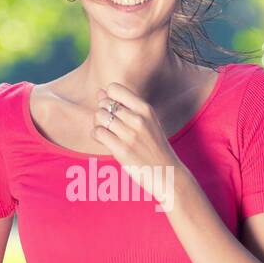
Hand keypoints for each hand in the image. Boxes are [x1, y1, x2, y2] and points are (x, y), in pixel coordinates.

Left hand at [92, 83, 182, 207]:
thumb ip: (124, 107)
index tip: (114, 109)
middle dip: (102, 112)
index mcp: (145, 109)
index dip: (109, 97)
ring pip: (99, 116)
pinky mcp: (121, 150)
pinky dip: (96, 135)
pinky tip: (105, 141)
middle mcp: (138, 119)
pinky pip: (97, 132)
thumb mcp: (147, 122)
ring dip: (98, 124)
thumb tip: (100, 92)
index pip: (114, 88)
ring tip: (108, 133)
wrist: (167, 173)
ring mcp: (130, 135)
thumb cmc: (154, 147)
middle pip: (104, 103)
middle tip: (110, 125)